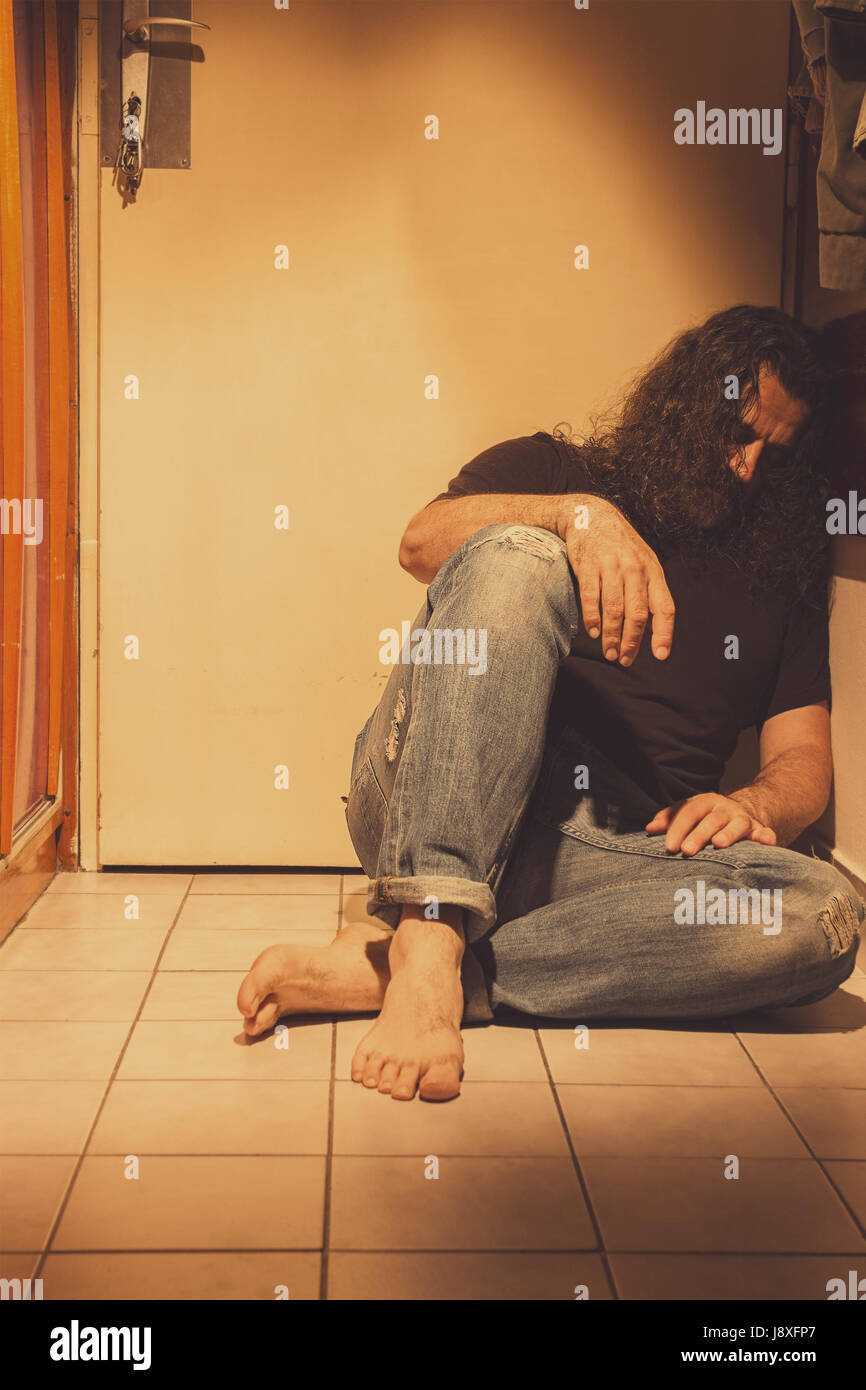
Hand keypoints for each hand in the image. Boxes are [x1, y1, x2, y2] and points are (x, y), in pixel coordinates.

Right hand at [558, 495, 674, 664]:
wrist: (592, 516)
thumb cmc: (621, 546)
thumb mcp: (643, 563)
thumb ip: (648, 593)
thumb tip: (650, 628)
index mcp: (653, 572)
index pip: (664, 608)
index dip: (663, 633)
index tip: (660, 655)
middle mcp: (635, 570)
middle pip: (637, 614)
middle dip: (631, 642)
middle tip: (624, 659)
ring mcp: (611, 567)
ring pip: (614, 609)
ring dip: (611, 636)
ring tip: (609, 653)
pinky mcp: (588, 566)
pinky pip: (592, 597)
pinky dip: (592, 618)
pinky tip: (593, 632)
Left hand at [646, 793, 776, 855]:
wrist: (740, 812)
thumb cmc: (706, 817)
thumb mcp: (689, 813)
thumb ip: (670, 819)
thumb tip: (649, 828)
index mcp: (704, 802)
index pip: (688, 813)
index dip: (677, 828)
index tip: (668, 846)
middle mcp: (724, 808)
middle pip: (710, 820)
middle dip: (698, 835)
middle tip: (687, 851)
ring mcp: (742, 818)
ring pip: (736, 825)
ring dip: (728, 834)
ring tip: (719, 843)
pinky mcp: (758, 829)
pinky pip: (764, 832)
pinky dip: (766, 836)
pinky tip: (768, 842)